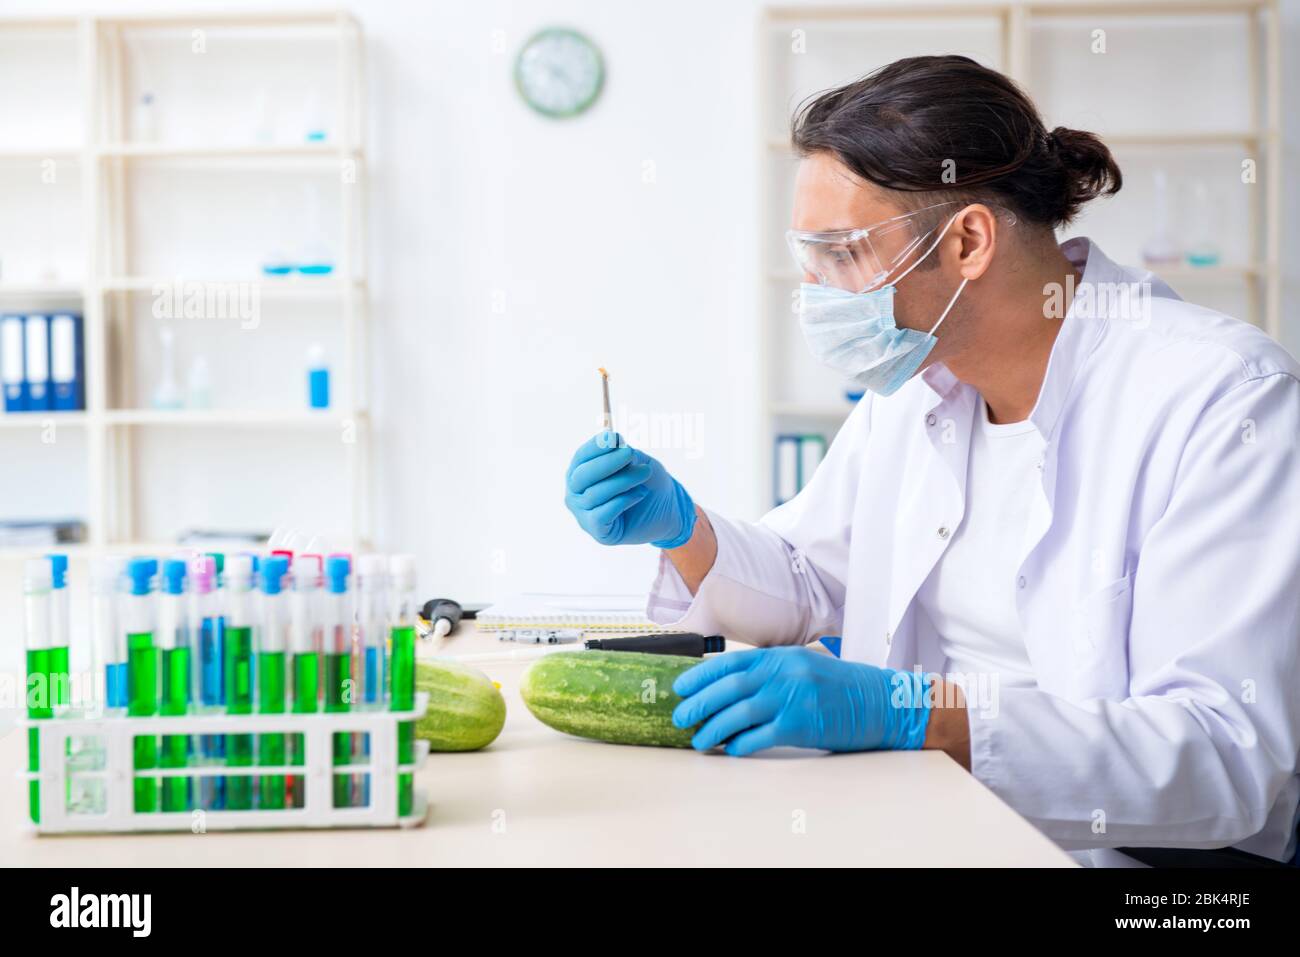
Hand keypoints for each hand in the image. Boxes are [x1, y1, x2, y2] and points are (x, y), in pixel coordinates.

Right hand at [564, 431, 695, 547]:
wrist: (665, 510)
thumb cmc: (647, 482)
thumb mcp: (637, 462)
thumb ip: (623, 454)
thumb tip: (614, 446)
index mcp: (580, 472)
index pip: (581, 457)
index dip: (595, 447)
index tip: (614, 437)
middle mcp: (576, 493)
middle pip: (582, 476)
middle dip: (607, 462)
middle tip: (630, 453)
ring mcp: (583, 514)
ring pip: (596, 494)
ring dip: (623, 480)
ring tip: (645, 472)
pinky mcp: (597, 531)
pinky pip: (602, 515)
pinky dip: (623, 501)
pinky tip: (641, 494)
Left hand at [671, 646, 930, 755]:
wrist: (881, 702)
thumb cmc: (840, 687)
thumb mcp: (803, 667)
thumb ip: (771, 673)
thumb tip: (729, 689)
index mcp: (781, 657)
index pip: (731, 662)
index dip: (701, 675)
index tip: (680, 687)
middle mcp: (784, 673)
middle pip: (729, 688)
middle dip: (699, 704)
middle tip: (679, 718)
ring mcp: (793, 699)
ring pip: (739, 714)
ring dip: (713, 729)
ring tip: (699, 741)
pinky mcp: (802, 726)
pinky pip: (761, 737)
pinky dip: (741, 745)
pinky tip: (729, 751)